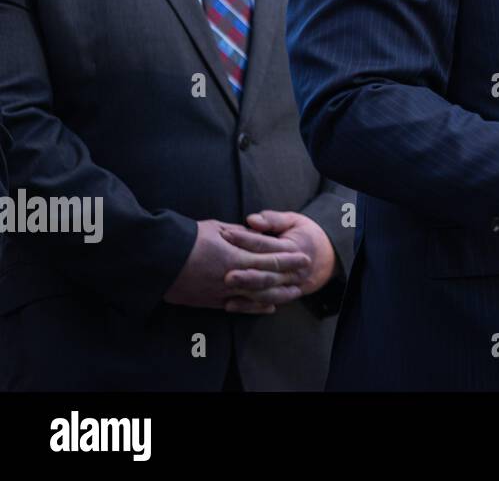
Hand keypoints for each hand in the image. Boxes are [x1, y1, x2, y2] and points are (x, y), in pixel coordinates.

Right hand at [164, 219, 311, 313]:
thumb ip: (239, 234)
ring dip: (278, 294)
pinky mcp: (211, 301)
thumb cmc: (185, 238)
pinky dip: (256, 307)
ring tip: (293, 293)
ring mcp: (222, 291)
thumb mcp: (216, 228)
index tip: (304, 256)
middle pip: (269, 278)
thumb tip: (255, 235)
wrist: (156, 259)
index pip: (271, 257)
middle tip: (305, 274)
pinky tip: (269, 307)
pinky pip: (239, 306)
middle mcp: (233, 276)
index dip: (290, 258)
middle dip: (289, 276)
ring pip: (258, 296)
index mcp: (236, 255)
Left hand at [227, 210, 336, 308]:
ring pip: (267, 291)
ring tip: (225, 287)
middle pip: (267, 273)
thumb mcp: (294, 221)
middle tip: (224, 272)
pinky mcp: (286, 295)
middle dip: (246, 273)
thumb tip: (252, 220)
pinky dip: (249, 306)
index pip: (266, 244)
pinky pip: (267, 302)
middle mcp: (293, 269)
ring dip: (246, 291)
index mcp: (293, 248)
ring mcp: (291, 284)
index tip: (226, 234)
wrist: (327, 257)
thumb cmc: (305, 235)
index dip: (245, 239)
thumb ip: (273, 220)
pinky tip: (230, 304)